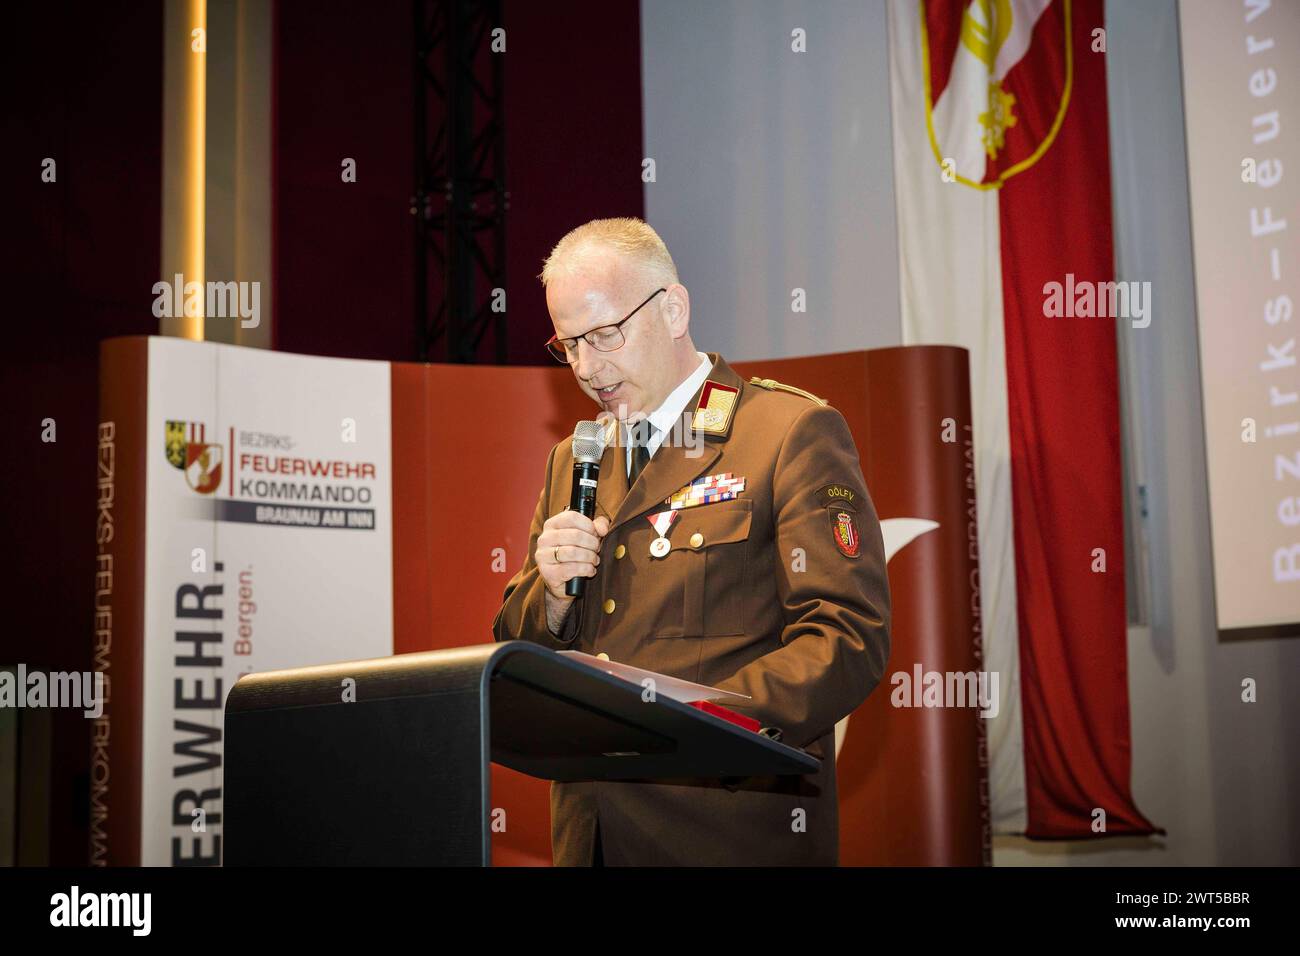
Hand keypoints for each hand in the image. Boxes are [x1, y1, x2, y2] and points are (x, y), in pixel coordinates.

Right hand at [538, 511, 609, 628]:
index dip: (589, 525)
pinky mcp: (548, 573)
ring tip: (594, 560)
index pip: (572, 517)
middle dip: (592, 543)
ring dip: (590, 557)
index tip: (596, 533)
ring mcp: (543, 556)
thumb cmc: (574, 553)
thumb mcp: (586, 535)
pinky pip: (572, 569)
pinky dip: (586, 569)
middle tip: (597, 549)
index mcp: (552, 525)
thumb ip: (597, 525)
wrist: (561, 581)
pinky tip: (590, 570)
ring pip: (573, 552)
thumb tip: (602, 529)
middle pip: (575, 535)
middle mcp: (544, 539)